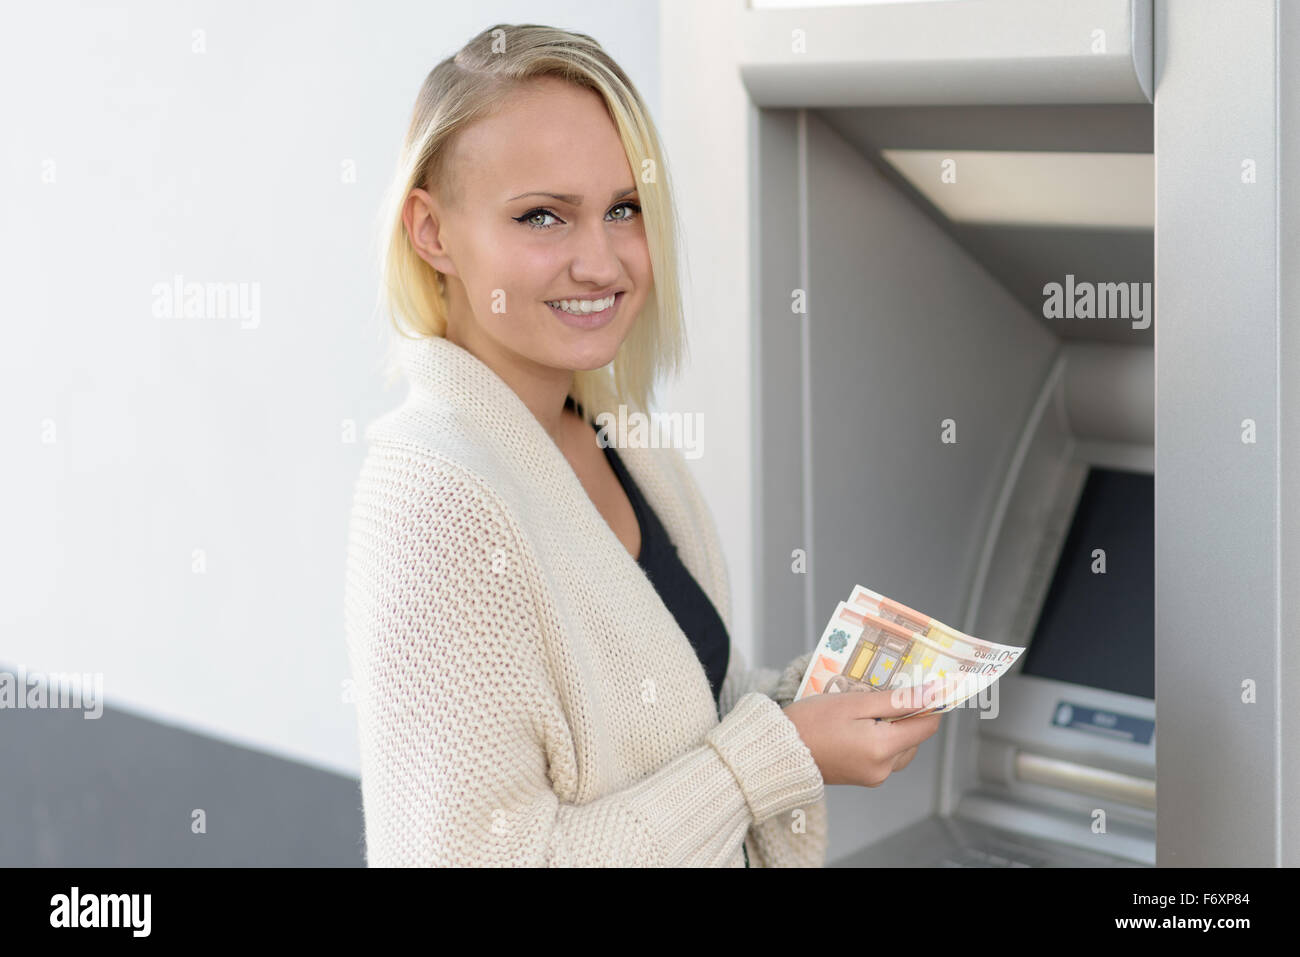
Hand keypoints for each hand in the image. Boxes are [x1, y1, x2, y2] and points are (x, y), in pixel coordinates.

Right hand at [780, 683, 941, 787]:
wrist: (779, 751)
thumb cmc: (812, 722)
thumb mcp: (855, 702)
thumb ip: (897, 700)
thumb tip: (932, 694)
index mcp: (883, 748)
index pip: (927, 725)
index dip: (929, 704)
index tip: (923, 686)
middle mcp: (883, 768)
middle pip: (915, 737)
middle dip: (904, 715)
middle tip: (881, 694)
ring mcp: (873, 776)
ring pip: (901, 747)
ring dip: (892, 727)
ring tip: (865, 710)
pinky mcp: (863, 778)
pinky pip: (884, 756)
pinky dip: (880, 739)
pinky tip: (859, 725)